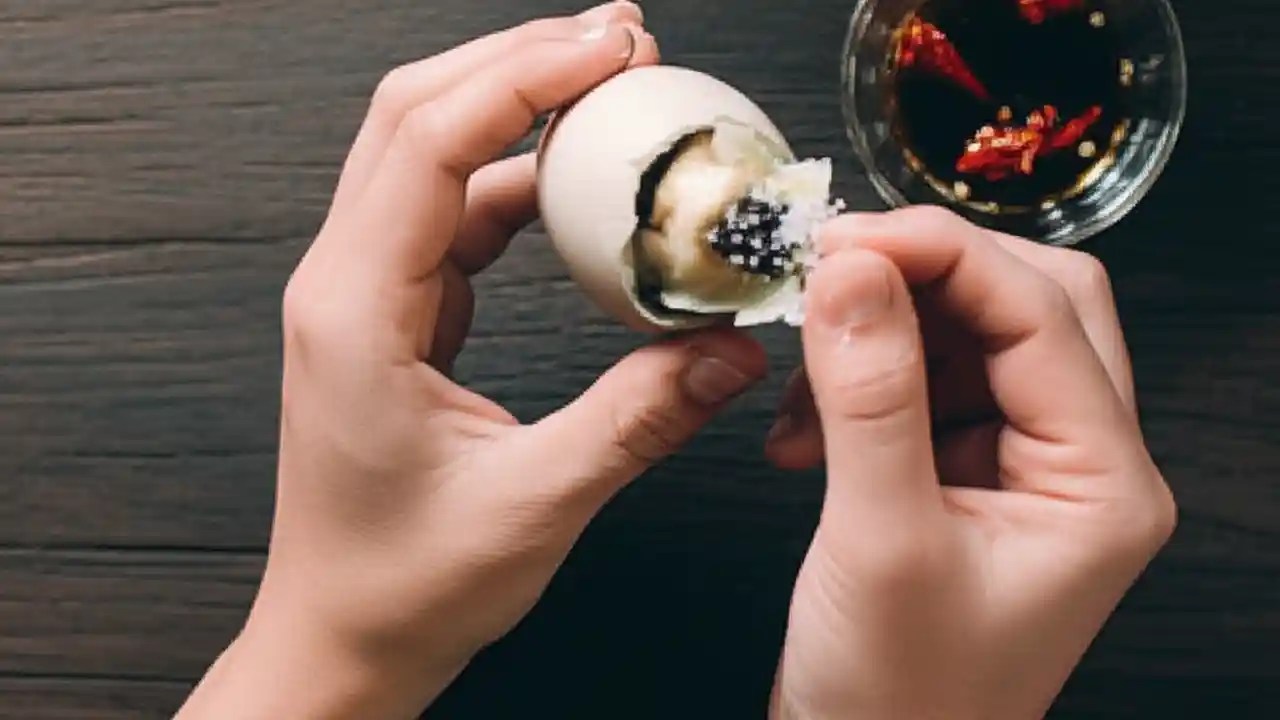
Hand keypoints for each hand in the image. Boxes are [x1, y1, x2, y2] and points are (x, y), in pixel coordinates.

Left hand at [178, 5, 766, 718]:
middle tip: (622, 39)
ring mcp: (368, 290)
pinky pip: (460, 213)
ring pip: (437, 153)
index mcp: (355, 309)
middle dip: (521, 60)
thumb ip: (640, 416)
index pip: (433, 141)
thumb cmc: (403, 583)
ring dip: (521, 108)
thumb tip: (729, 349)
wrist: (343, 635)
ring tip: (614, 86)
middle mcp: (347, 281)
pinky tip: (586, 180)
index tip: (613, 50)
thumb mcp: (536, 501)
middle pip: (420, 114)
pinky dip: (524, 179)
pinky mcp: (399, 310)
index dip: (526, 77)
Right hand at [765, 208, 1175, 719]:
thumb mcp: (880, 541)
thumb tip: (850, 270)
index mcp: (1103, 485)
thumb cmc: (898, 700)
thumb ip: (871, 398)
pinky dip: (858, 384)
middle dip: (923, 279)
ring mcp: (1025, 469)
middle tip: (829, 272)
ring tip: (805, 384)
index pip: (1042, 314)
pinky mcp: (967, 476)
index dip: (941, 255)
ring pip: (968, 338)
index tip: (843, 239)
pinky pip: (923, 385)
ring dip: (879, 337)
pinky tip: (803, 431)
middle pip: (1026, 305)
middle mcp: (1081, 466)